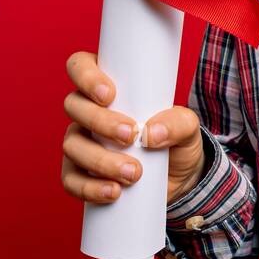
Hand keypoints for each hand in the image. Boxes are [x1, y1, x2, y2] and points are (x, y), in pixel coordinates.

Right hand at [59, 51, 207, 205]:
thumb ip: (178, 123)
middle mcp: (88, 111)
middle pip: (74, 105)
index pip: (80, 66)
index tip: (110, 94)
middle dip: (100, 121)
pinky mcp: (80, 173)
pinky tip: (113, 192)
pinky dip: (89, 188)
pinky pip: (71, 180)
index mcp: (108, 86)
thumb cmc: (175, 139)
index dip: (86, 75)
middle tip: (131, 135)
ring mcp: (81, 142)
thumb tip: (151, 134)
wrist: (178, 180)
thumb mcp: (187, 127)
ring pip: (71, 144)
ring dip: (100, 160)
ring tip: (133, 173)